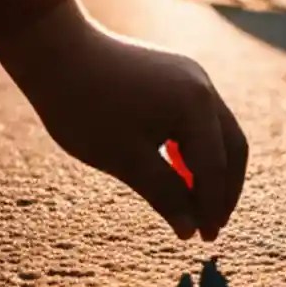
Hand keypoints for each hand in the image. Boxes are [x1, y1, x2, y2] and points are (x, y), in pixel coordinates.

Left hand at [0, 0, 247, 240]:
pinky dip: (198, 149)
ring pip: (220, 132)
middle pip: (232, 147)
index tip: (206, 238)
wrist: (53, 48)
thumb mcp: (125, 159)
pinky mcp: (179, 75)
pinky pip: (202, 118)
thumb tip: (191, 230)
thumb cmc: (83, 105)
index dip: (212, 206)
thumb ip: (165, 194)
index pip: (215, 166)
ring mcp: (193, 77)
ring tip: (197, 204)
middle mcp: (203, 86)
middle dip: (224, 189)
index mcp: (195, 105)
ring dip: (213, 169)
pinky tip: (182, 172)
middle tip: (212, 226)